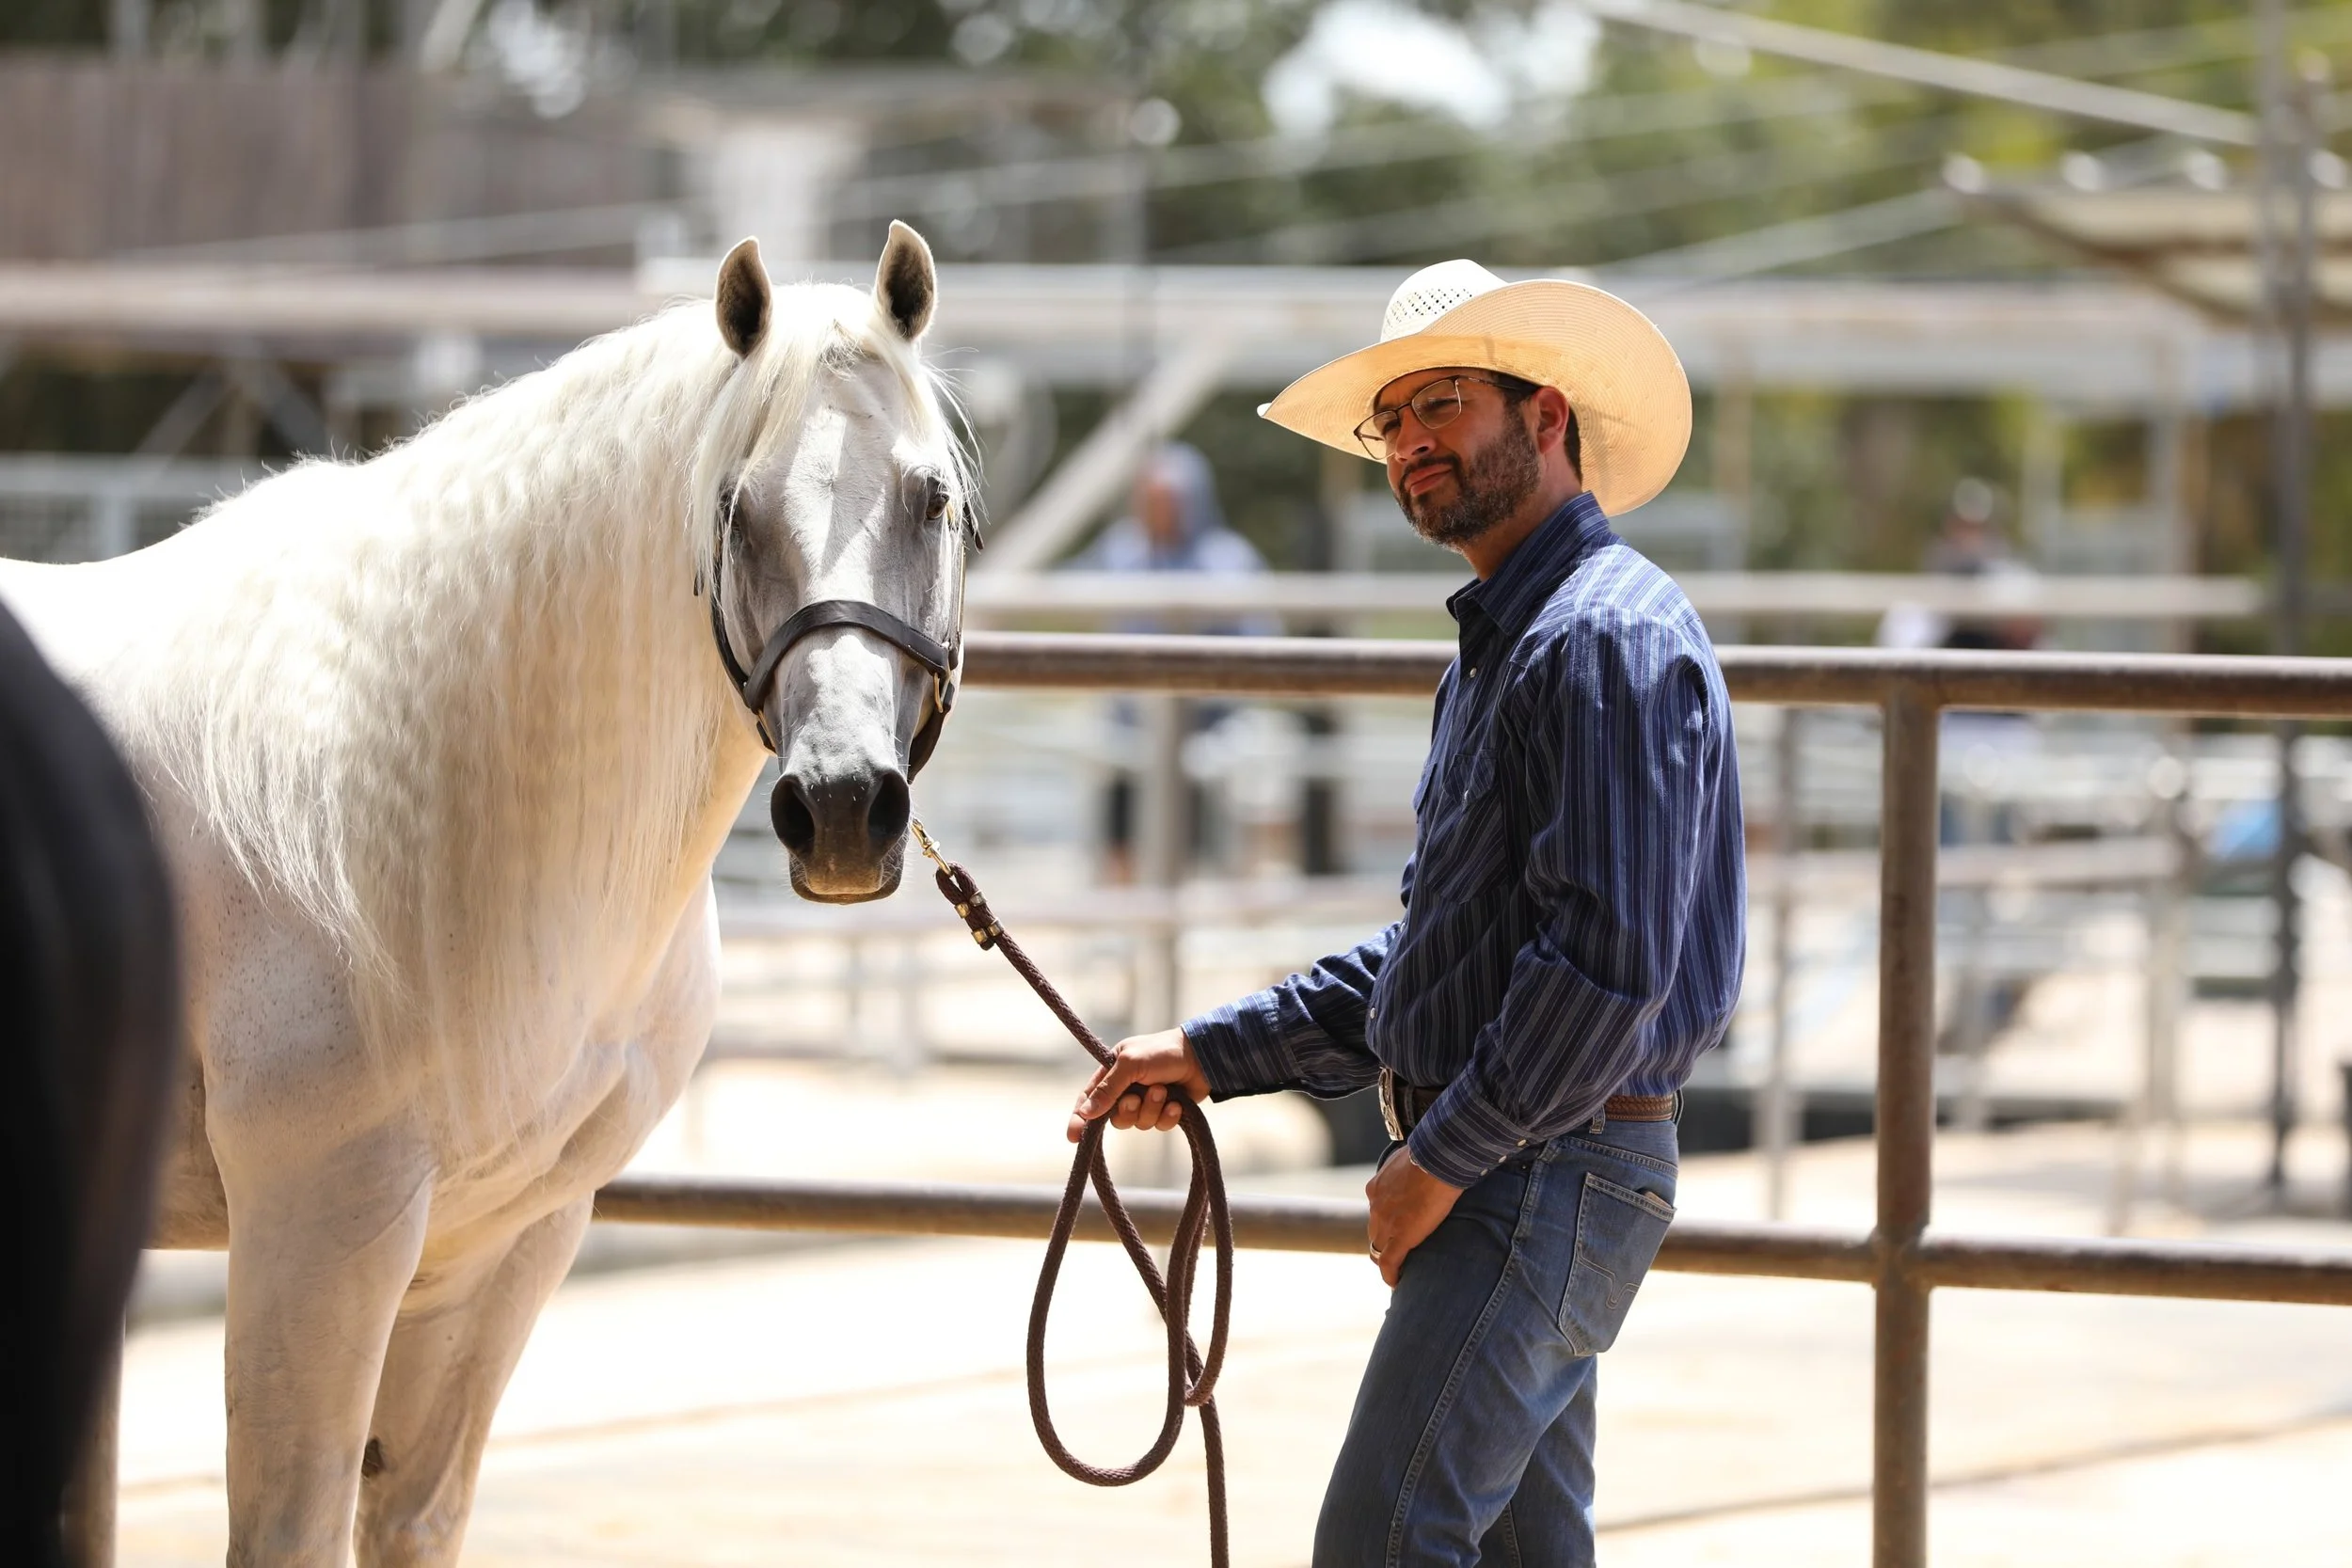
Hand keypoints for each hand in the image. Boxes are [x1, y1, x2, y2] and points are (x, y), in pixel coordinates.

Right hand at [1068, 1028, 1212, 1142]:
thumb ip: (1108, 1089)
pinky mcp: (1166, 1110)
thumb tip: (1085, 1113)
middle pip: (1114, 1117)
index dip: (1080, 1118)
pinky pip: (1159, 1125)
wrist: (1203, 1057)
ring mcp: (1147, 1100)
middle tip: (1136, 1098)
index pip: (1089, 1098)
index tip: (1073, 1137)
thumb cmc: (1163, 1052)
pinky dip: (1167, 1116)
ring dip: (1151, 1109)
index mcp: (1112, 1072)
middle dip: (1127, 1111)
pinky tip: (1177, 1104)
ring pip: (1138, 1123)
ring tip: (1163, 1091)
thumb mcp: (1130, 1065)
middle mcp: (1127, 1088)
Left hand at [1365, 1146, 1462, 1286]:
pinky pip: (1388, 1263)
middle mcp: (1376, 1206)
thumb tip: (1420, 1168)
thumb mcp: (1411, 1160)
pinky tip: (1396, 1282)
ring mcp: (1385, 1223)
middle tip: (1398, 1250)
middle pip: (1375, 1231)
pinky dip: (1390, 1275)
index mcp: (1377, 1188)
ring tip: (1398, 1268)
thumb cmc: (1432, 1155)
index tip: (1395, 1228)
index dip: (1385, 1222)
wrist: (1438, 1160)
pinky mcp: (1400, 1237)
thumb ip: (1408, 1170)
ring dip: (1386, 1258)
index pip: (1377, 1211)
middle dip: (1384, 1241)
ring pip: (1378, 1248)